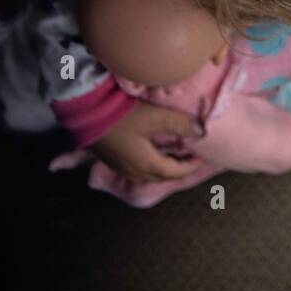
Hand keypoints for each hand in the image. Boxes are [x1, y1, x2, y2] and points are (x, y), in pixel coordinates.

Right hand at [88, 100, 207, 182]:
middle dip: (179, 169)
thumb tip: (202, 132)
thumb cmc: (122, 116)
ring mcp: (120, 168)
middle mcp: (133, 171)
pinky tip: (151, 154)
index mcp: (146, 164)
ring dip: (164, 168)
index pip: (175, 172)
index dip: (191, 165)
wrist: (86, 114)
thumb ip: (179, 124)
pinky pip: (137, 169)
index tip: (203, 156)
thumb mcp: (154, 117)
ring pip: (148, 174)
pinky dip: (151, 165)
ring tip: (175, 155)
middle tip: (192, 157)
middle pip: (162, 176)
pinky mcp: (112, 161)